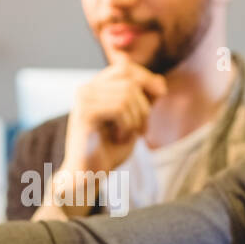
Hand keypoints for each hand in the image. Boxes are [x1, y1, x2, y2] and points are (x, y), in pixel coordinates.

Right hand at [63, 55, 167, 176]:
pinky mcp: (84, 113)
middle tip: (141, 129)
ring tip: (127, 135)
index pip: (124, 67)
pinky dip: (127, 125)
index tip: (157, 98)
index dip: (145, 79)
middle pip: (129, 79)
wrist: (87, 176)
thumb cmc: (109, 149)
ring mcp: (83, 99)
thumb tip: (160, 83)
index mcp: (95, 87)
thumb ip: (144, 100)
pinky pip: (119, 108)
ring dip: (136, 118)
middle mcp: (86, 89)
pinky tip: (118, 138)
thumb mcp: (133, 120)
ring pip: (127, 94)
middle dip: (144, 105)